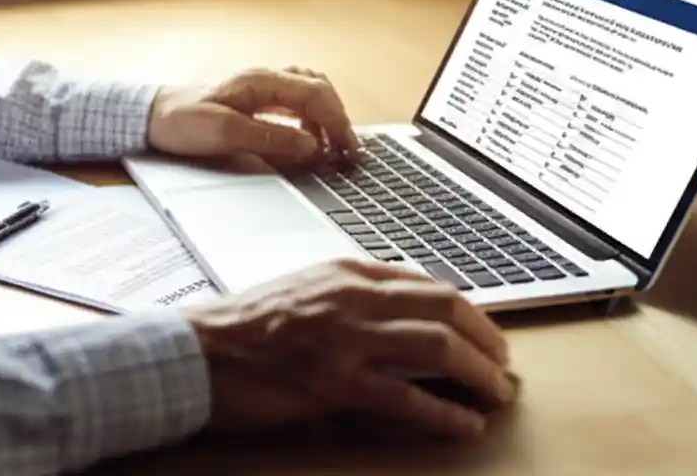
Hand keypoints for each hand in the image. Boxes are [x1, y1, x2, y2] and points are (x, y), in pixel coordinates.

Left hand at [148, 66, 359, 163]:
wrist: (150, 115)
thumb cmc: (181, 121)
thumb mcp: (225, 134)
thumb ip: (271, 139)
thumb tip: (312, 146)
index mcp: (260, 79)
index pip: (316, 94)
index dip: (339, 122)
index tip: (349, 149)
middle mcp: (265, 76)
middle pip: (319, 89)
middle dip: (339, 120)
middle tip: (349, 151)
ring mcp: (260, 85)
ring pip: (308, 92)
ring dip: (325, 117)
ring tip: (331, 148)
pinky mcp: (254, 97)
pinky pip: (293, 101)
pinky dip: (308, 118)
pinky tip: (306, 139)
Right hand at [184, 259, 515, 437]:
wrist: (192, 351)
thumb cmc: (240, 329)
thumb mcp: (303, 293)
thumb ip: (349, 300)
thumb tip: (396, 323)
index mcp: (346, 273)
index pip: (426, 283)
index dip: (467, 310)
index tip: (485, 332)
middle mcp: (352, 296)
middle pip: (445, 307)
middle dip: (487, 337)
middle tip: (503, 364)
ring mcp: (344, 337)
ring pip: (437, 345)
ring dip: (478, 372)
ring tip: (496, 392)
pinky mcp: (332, 380)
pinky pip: (405, 397)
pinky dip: (444, 413)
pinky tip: (464, 424)